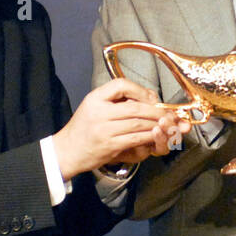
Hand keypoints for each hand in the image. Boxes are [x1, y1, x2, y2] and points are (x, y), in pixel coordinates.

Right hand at [53, 78, 190, 179]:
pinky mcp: (110, 145)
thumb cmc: (84, 128)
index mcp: (95, 98)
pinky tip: (156, 134)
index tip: (150, 97)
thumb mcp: (94, 105)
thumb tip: (149, 96)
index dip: (139, 90)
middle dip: (156, 110)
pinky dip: (149, 136)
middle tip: (168, 113)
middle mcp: (99, 112)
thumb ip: (116, 99)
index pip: (120, 85)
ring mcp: (104, 130)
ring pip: (138, 123)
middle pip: (135, 107)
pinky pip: (136, 138)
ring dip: (156, 123)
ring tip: (166, 124)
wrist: (67, 151)